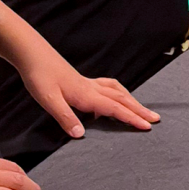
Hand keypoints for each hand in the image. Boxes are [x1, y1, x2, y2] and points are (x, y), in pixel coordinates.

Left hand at [23, 59, 160, 141]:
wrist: (32, 54)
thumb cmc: (39, 76)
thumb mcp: (48, 100)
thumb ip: (66, 117)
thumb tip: (81, 135)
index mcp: (86, 95)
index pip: (115, 109)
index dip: (132, 118)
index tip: (148, 126)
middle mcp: (91, 88)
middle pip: (122, 99)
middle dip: (139, 110)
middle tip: (155, 119)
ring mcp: (87, 83)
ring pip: (117, 91)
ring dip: (131, 100)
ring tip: (141, 109)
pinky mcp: (81, 81)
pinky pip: (107, 87)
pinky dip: (117, 93)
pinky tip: (114, 97)